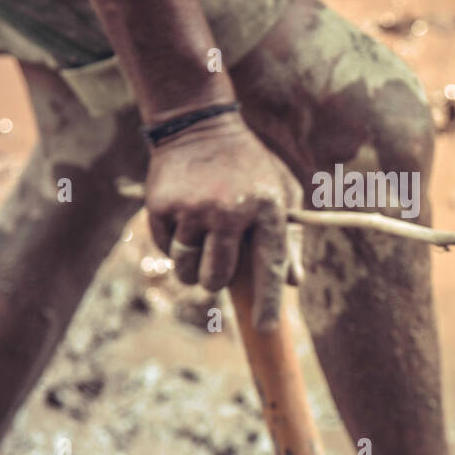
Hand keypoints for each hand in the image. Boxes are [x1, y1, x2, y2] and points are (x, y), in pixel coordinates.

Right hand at [144, 111, 300, 330]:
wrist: (199, 126)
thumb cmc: (249, 167)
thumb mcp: (281, 191)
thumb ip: (289, 237)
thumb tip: (293, 282)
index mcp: (267, 206)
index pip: (269, 266)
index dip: (268, 302)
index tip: (267, 329)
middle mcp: (229, 210)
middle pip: (217, 277)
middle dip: (215, 280)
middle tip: (217, 264)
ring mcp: (192, 208)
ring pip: (187, 270)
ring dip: (191, 269)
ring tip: (199, 243)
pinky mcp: (162, 206)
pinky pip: (167, 250)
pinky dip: (174, 246)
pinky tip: (183, 220)